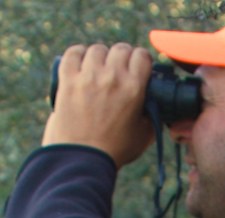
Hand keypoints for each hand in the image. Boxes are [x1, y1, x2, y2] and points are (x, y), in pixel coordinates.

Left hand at [44, 43, 155, 167]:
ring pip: (97, 49)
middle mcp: (112, 78)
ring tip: (97, 68)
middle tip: (117, 70)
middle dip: (122, 57)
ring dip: (100, 56)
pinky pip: (72, 53)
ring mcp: (88, 77)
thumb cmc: (113, 151)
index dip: (140, 61)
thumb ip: (154, 115)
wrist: (82, 160)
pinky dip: (77, 54)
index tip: (136, 68)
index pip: (142, 56)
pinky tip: (80, 62)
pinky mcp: (68, 81)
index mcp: (134, 88)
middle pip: (120, 49)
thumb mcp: (144, 135)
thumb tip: (156, 104)